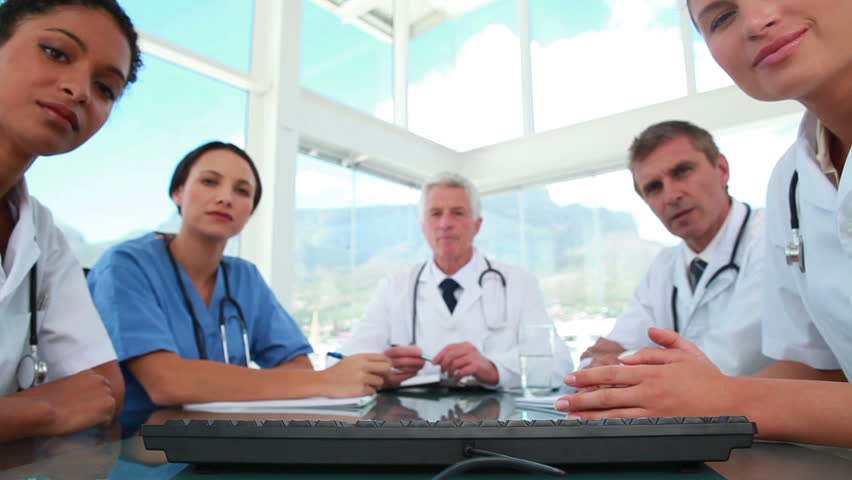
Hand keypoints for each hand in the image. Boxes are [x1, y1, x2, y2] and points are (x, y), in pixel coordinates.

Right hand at [13, 369, 116, 436]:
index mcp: (89, 374)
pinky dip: (97, 426)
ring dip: (98, 417)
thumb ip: (77, 389)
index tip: (80, 407)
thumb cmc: (42, 402)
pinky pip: (107, 421)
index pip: (100, 388)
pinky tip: (82, 425)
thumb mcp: (62, 387)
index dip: (92, 400)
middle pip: (106, 398)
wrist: (40, 411)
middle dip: (97, 407)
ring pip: (108, 410)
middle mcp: (100, 380)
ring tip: (79, 420)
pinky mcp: (107, 406)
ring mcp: (106, 392)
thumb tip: (77, 399)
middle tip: (80, 416)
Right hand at [321, 354, 390, 396]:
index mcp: (361, 357)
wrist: (324, 381)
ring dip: (377, 385)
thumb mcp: (351, 360)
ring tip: (368, 384)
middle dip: (387, 374)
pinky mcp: (359, 389)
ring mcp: (361, 378)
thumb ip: (366, 360)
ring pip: (380, 381)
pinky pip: (373, 391)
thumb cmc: (338, 371)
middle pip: (386, 368)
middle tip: (383, 378)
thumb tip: (382, 364)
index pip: (383, 357)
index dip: (387, 363)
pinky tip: (361, 389)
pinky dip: (369, 391)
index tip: (386, 368)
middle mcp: (363, 366)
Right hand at [382, 345, 424, 387]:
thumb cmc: (391, 361)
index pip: (397, 351)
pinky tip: (414, 372)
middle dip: (415, 361)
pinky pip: (402, 378)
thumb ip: (406, 351)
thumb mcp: (396, 353)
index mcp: (386, 354)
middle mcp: (384, 363)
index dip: (409, 351)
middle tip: (422, 360)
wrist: (382, 373)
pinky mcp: (391, 381)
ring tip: (420, 365)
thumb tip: (418, 351)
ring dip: (414, 367)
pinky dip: (411, 374)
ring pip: (403, 370)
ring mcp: (386, 373)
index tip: (419, 352)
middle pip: (401, 361)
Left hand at [433, 342, 498, 384]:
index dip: (440, 355)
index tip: (435, 362)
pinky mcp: (476, 366)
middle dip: (443, 364)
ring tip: (450, 376)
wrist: (491, 371)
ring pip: (454, 364)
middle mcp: (469, 349)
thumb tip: (439, 361)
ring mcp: (473, 357)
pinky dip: (456, 377)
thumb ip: (454, 357)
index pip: (449, 347)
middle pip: (450, 355)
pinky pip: (461, 372)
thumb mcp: (465, 357)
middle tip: (442, 370)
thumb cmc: (476, 365)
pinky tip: (455, 380)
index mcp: (465, 345)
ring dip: (449, 372)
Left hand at [554, 328, 732, 418]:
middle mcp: (649, 391)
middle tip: (561, 401)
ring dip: (590, 415)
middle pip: (607, 394)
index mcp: (652, 371)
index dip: (588, 376)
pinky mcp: (662, 426)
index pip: (612, 373)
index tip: (571, 378)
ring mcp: (654, 411)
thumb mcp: (687, 352)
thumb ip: (664, 342)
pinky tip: (599, 428)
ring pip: (614, 414)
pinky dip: (612, 428)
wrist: (735, 403)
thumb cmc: (710, 379)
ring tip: (571, 416)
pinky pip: (631, 427)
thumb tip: (647, 332)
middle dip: (580, 398)